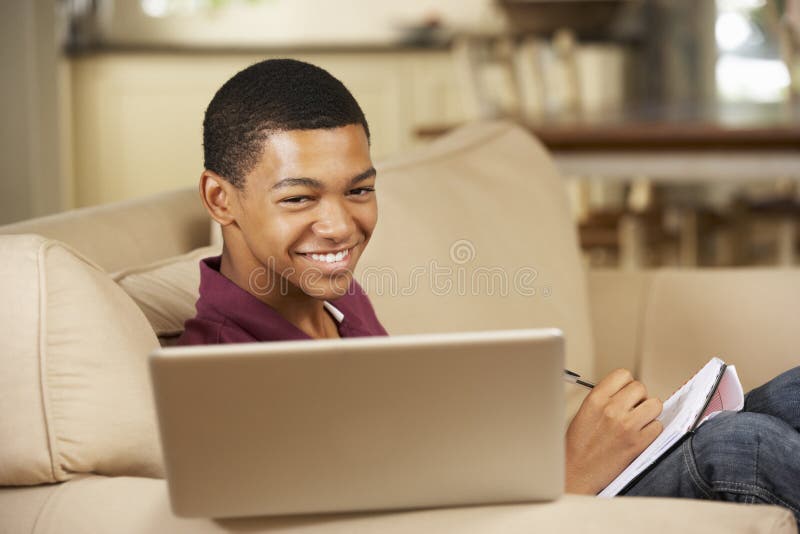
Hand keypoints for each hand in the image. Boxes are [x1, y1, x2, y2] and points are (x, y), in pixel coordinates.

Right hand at [565, 368, 663, 494]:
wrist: (576, 472)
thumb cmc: (578, 444)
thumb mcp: (585, 411)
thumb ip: (605, 398)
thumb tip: (628, 392)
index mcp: (596, 398)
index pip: (623, 374)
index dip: (626, 384)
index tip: (625, 393)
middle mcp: (612, 409)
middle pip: (641, 387)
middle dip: (638, 398)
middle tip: (632, 409)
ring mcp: (626, 426)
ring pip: (655, 405)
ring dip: (649, 412)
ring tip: (638, 421)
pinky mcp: (638, 443)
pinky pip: (658, 426)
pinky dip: (652, 430)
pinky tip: (640, 436)